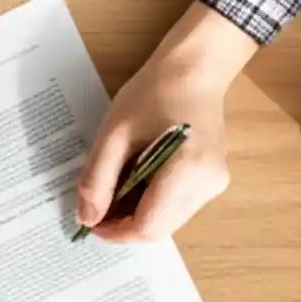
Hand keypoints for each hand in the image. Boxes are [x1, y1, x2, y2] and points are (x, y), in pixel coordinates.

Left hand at [77, 1, 258, 241]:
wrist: (194, 69)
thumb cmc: (154, 92)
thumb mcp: (115, 133)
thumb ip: (98, 179)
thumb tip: (87, 219)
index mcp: (187, 171)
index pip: (149, 225)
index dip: (116, 232)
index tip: (91, 222)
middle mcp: (207, 185)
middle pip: (159, 229)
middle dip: (125, 226)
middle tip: (98, 207)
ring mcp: (214, 185)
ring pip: (168, 222)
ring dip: (138, 215)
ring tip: (116, 189)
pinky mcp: (213, 181)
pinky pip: (177, 207)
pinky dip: (153, 204)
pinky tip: (137, 181)